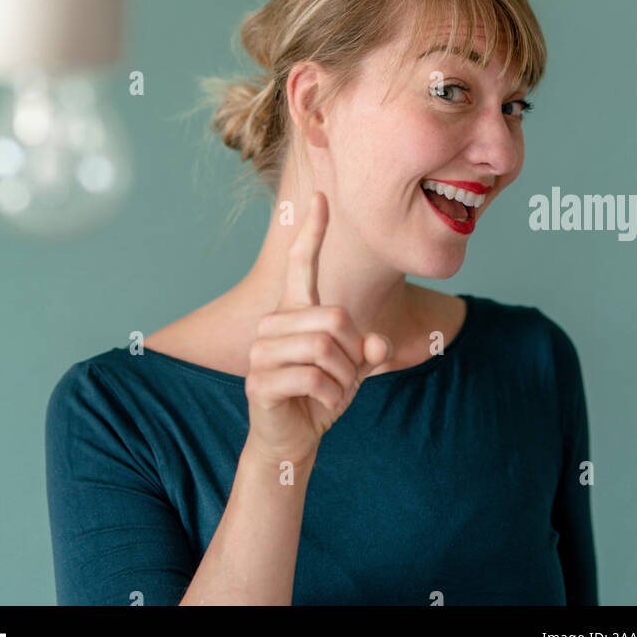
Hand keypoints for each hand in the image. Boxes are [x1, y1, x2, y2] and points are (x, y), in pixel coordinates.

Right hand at [244, 191, 392, 466]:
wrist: (292, 440)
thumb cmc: (321, 396)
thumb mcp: (353, 370)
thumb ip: (369, 351)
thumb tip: (376, 343)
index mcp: (295, 311)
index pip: (300, 263)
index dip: (313, 232)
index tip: (321, 197)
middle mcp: (274, 324)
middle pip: (334, 317)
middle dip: (353, 352)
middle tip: (348, 375)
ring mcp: (261, 352)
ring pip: (324, 347)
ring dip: (343, 377)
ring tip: (335, 390)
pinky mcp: (259, 382)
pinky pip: (313, 377)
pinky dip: (333, 395)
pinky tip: (326, 404)